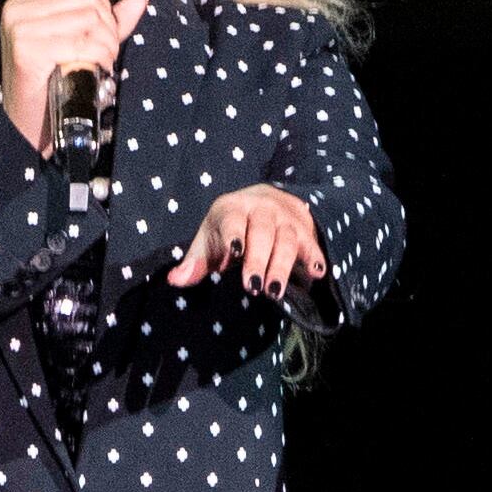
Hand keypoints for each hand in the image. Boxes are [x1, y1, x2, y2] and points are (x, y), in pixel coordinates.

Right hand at [0, 0, 149, 156]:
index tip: (99, 27)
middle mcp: (17, 9)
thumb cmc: (56, 82)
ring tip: (102, 61)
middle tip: (106, 51)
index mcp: (25, 0)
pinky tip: (97, 70)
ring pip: (88, 19)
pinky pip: (80, 43)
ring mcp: (19, 28)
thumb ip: (110, 20)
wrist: (31, 125)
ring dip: (107, 44)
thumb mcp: (83, 44)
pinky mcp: (26, 51)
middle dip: (108, 26)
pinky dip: (98, 57)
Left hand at [168, 183, 325, 296]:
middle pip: (263, 233)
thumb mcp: (210, 240)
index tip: (235, 253)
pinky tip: (317, 273)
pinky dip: (314, 257)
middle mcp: (261, 208)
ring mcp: (285, 217)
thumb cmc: (231, 228)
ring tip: (275, 291)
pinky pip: (311, 242)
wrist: (266, 200)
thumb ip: (195, 262)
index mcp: (232, 209)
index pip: (233, 221)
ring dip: (283, 266)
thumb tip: (174, 281)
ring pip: (287, 239)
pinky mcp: (304, 227)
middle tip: (254, 289)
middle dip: (259, 261)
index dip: (235, 235)